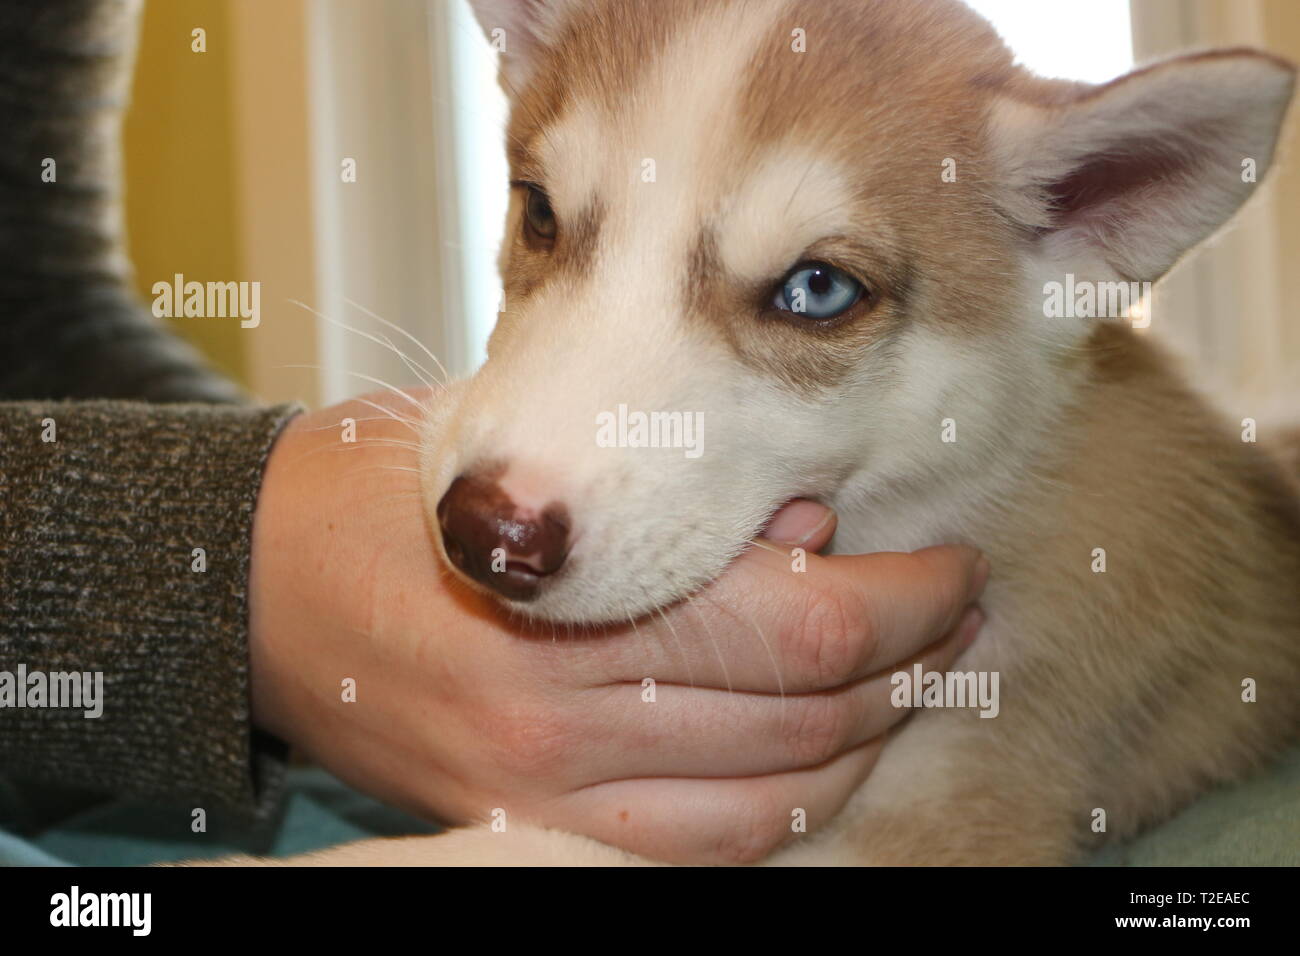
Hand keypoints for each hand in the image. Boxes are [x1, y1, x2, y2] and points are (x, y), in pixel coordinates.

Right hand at [248, 388, 987, 863]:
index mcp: (561, 608)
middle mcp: (559, 723)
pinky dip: (782, 812)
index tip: (954, 566)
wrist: (256, 592)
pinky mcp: (523, 834)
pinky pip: (698, 853)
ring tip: (907, 685)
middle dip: (910, 669)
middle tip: (954, 616)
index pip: (802, 627)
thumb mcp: (515, 446)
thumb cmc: (382, 494)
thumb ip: (659, 484)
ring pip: (770, 807)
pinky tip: (815, 759)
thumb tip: (813, 523)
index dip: (911, 600)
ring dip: (863, 749)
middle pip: (804, 724)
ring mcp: (542, 797)